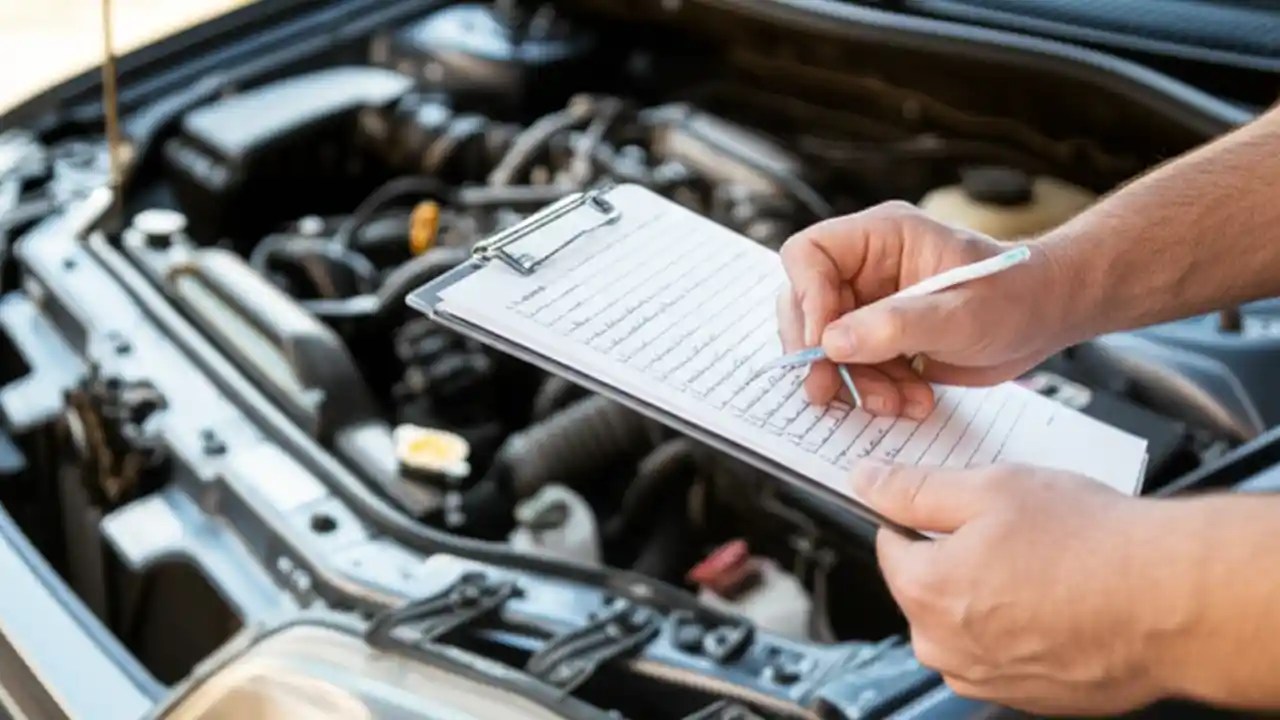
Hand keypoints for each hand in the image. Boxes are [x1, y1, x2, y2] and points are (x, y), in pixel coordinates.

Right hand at [777, 202, 1074, 417]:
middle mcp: (868, 267)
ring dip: (853, 381)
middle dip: (820, 353)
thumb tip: (832, 342)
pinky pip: (854, 367)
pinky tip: (909, 401)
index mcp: (881, 237)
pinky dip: (874, 391)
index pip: (809, 254)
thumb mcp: (960, 313)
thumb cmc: (1017, 295)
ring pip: (828, 345)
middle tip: (829, 390)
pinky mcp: (882, 338)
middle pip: (806, 305)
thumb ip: (896, 325)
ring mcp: (872, 304)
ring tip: (892, 402)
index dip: (806, 299)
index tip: (823, 344)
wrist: (1048, 319)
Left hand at [851, 462, 1186, 714]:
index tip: (954, 508)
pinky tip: (1059, 602)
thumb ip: (915, 488)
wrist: (1171, 602)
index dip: (920, 517)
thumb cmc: (1091, 544)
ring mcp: (985, 678)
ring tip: (1044, 567)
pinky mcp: (1025, 697)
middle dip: (956, 557)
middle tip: (1015, 534)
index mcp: (924, 591)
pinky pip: (1002, 654)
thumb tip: (867, 480)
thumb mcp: (992, 487)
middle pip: (925, 587)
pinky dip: (1021, 629)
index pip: (889, 544)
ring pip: (963, 624)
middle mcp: (944, 646)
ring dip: (989, 595)